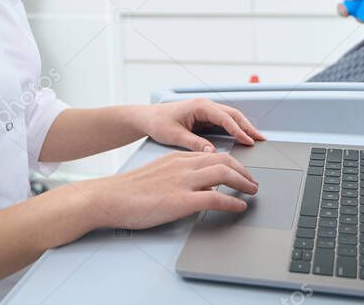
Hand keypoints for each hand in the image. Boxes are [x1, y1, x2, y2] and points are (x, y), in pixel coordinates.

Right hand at [77, 151, 258, 229]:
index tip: (241, 172)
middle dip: (244, 171)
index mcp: (177, 159)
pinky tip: (239, 207)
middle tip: (253, 182)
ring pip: (224, 174)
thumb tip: (197, 187)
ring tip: (252, 191)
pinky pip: (215, 198)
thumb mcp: (157, 175)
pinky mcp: (181, 200)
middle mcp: (183, 166)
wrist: (110, 198)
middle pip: (224, 160)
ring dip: (244, 183)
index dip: (232, 163)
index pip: (213, 155)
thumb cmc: (129, 191)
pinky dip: (232, 202)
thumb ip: (178, 176)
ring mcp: (183, 182)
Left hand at [139, 98, 265, 151]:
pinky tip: (242, 137)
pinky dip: (235, 129)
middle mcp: (205, 106)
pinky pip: (224, 122)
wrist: (147, 117)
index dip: (238, 130)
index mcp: (200, 106)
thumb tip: (211, 152)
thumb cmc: (158, 122)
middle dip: (248, 126)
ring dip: (244, 127)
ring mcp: (206, 111)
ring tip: (257, 138)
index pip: (225, 118)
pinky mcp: (205, 118)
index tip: (249, 140)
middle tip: (261, 139)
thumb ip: (194, 143)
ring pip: (231, 117)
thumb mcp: (174, 135)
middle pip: (233, 115)